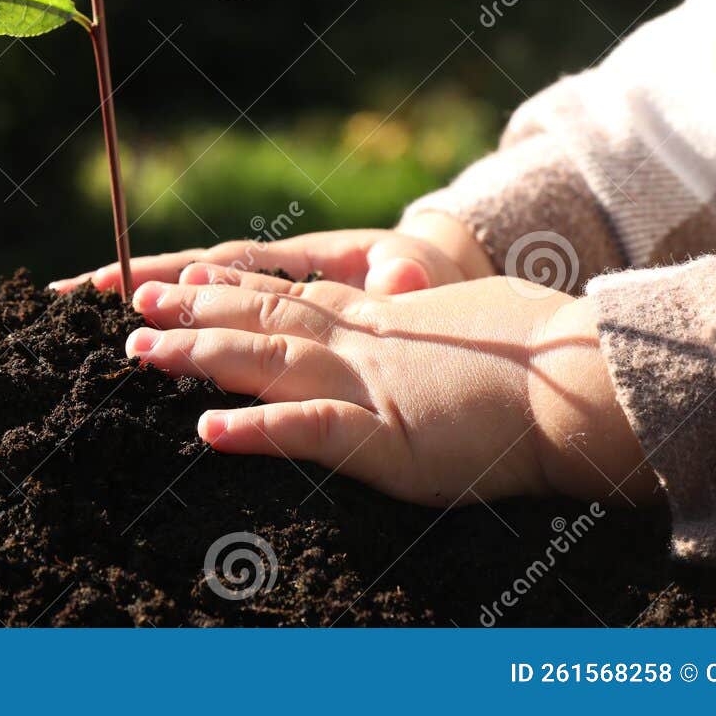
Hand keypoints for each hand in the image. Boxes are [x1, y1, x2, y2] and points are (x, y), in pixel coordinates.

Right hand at [52, 212, 493, 296]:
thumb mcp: (427, 275)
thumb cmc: (438, 277)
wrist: (457, 280)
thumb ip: (407, 279)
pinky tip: (140, 347)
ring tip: (78, 306)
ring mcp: (283, 300)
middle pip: (197, 278)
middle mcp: (282, 277)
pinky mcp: (285, 326)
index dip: (177, 274)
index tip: (125, 284)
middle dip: (135, 283)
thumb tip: (401, 279)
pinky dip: (181, 332)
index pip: (229, 266)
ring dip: (145, 300)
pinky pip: (225, 327)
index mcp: (306, 260)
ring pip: (202, 298)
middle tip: (68, 295)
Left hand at [125, 265, 656, 506]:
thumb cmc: (538, 352)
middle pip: (258, 318)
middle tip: (132, 305)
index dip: (228, 287)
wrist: (583, 377)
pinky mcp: (386, 437)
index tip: (177, 277)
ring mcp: (367, 386)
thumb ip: (417, 317)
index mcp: (377, 320)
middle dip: (191, 313)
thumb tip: (403, 300)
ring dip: (200, 356)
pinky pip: (308, 430)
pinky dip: (258, 428)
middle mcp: (360, 344)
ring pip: (265, 361)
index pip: (286, 295)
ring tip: (141, 353)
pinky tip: (210, 429)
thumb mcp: (461, 324)